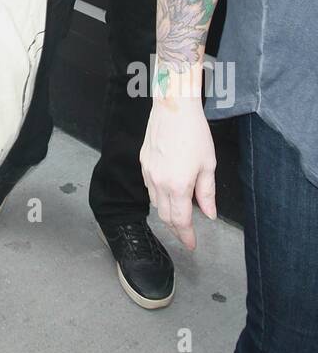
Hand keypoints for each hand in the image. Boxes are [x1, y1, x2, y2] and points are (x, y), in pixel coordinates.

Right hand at [140, 89, 216, 250]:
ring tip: (179, 214)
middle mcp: (159, 183)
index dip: (186, 236)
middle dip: (176, 228)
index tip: (192, 244)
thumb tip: (209, 214)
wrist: (174, 108)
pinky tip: (168, 192)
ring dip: (166, 213)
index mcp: (178, 186)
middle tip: (186, 234)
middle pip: (165, 216)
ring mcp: (148, 172)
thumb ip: (207, 193)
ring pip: (155, 203)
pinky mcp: (143, 162)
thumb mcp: (208, 164)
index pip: (180, 221)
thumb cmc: (194, 133)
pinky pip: (149, 187)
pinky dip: (158, 196)